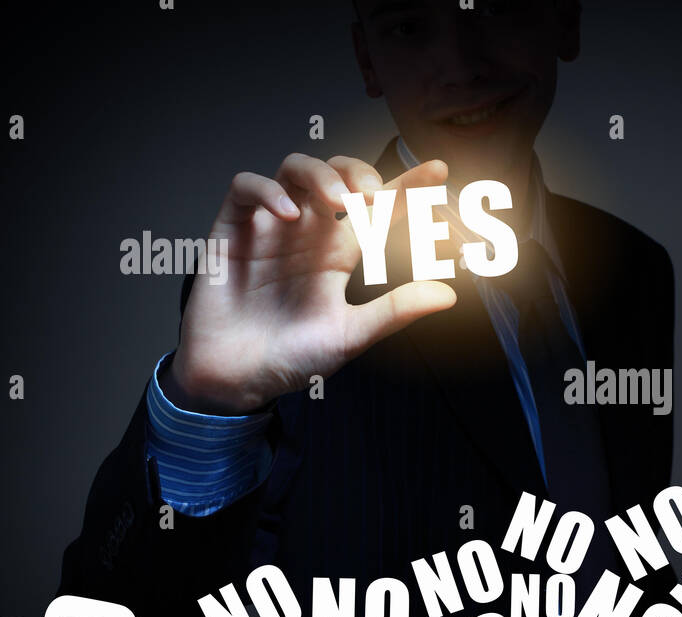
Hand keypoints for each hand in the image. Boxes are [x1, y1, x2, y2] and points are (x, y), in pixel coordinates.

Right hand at [163, 153, 455, 413]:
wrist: (237, 380)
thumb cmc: (291, 358)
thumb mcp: (351, 335)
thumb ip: (395, 312)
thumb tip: (448, 295)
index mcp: (340, 253)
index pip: (379, 209)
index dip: (407, 186)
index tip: (437, 171)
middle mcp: (309, 232)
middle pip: (338, 175)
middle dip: (359, 173)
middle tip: (374, 195)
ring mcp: (271, 227)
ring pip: (295, 170)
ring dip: (321, 174)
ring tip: (338, 201)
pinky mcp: (232, 230)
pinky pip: (246, 188)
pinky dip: (267, 191)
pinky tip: (289, 213)